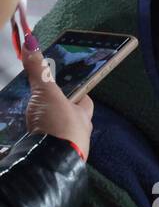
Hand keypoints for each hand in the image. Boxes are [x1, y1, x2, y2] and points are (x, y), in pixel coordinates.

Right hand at [22, 38, 93, 154]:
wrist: (49, 162)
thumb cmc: (57, 124)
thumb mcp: (47, 93)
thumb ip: (39, 71)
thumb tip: (31, 44)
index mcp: (84, 117)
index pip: (84, 100)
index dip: (75, 91)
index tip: (63, 83)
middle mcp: (79, 134)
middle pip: (68, 116)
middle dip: (56, 108)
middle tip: (40, 99)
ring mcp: (66, 148)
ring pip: (57, 131)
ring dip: (45, 124)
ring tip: (28, 115)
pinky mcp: (51, 159)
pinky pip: (44, 144)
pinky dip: (36, 138)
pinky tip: (26, 134)